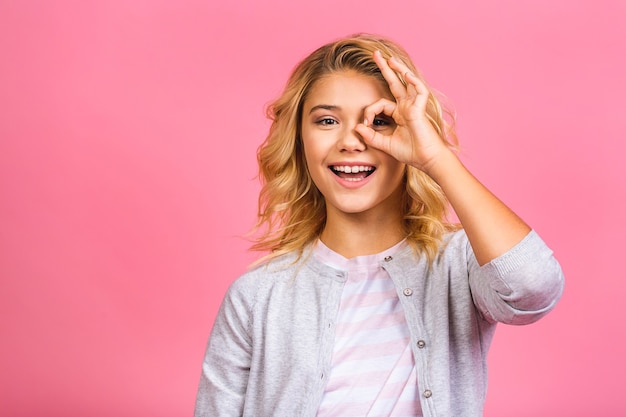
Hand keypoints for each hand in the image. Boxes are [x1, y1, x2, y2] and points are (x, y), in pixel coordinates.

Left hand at [355, 50, 452, 175]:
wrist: (426, 160)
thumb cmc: (410, 152)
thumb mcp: (385, 144)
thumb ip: (371, 136)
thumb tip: (357, 127)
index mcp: (399, 114)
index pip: (380, 104)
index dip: (370, 112)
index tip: (365, 125)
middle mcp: (406, 107)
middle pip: (395, 83)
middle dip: (386, 69)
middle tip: (376, 54)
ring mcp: (414, 106)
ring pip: (407, 82)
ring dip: (399, 69)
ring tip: (389, 58)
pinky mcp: (420, 109)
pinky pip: (419, 90)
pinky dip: (413, 81)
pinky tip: (405, 74)